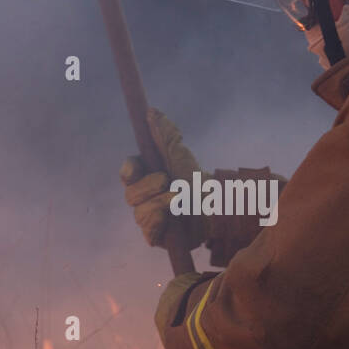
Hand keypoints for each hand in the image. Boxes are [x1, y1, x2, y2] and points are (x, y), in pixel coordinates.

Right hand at [120, 109, 206, 249]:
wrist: (220, 209)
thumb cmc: (200, 182)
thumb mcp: (182, 155)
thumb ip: (165, 134)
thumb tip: (151, 111)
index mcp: (148, 177)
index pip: (128, 173)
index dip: (129, 170)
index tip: (135, 167)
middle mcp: (146, 198)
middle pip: (130, 194)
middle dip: (148, 186)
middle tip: (167, 181)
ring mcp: (151, 219)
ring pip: (139, 212)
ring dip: (160, 202)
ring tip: (181, 198)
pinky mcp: (157, 237)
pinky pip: (148, 230)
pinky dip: (160, 220)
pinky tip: (173, 217)